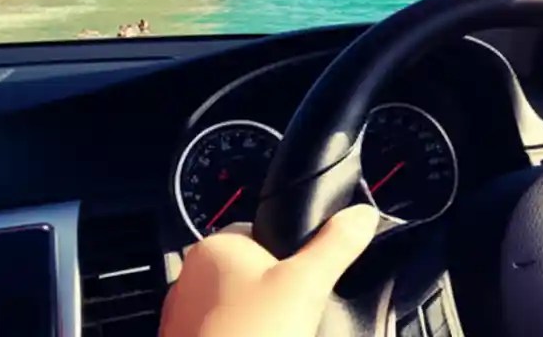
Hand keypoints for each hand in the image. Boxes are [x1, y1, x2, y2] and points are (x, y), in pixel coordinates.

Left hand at [160, 204, 378, 336]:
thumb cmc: (251, 335)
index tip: (307, 276)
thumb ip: (336, 245)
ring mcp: (182, 317)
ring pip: (237, 308)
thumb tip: (360, 216)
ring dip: (259, 320)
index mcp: (214, 248)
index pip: (260, 232)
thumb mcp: (307, 284)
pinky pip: (224, 333)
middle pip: (250, 273)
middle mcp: (189, 278)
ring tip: (281, 333)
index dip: (290, 253)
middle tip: (297, 312)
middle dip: (275, 292)